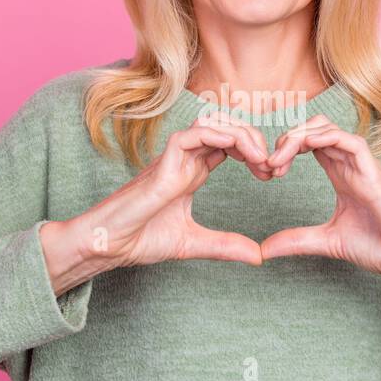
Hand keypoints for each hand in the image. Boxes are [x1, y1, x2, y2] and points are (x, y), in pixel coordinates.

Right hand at [40, 113, 273, 292]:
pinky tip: (239, 151)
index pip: (230, 145)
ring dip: (241, 134)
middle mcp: (185, 159)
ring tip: (261, 157)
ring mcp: (174, 158)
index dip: (254, 152)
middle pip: (226, 128)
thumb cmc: (140, 239)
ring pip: (212, 124)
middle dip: (254, 139)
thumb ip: (225, 246)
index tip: (271, 173)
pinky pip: (191, 135)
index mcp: (193, 172)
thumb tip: (259, 256)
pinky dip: (218, 136)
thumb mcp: (194, 243)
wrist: (108, 245)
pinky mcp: (163, 163)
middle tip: (272, 164)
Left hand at [259, 115, 380, 314]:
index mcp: (341, 174)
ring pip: (326, 127)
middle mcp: (350, 163)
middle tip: (268, 164)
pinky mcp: (372, 169)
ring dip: (296, 137)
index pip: (309, 143)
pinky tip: (299, 153)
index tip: (267, 172)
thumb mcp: (327, 241)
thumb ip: (297, 240)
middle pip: (313, 128)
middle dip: (286, 138)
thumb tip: (264, 249)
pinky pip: (346, 139)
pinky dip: (320, 138)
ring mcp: (362, 163)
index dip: (284, 149)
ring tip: (277, 161)